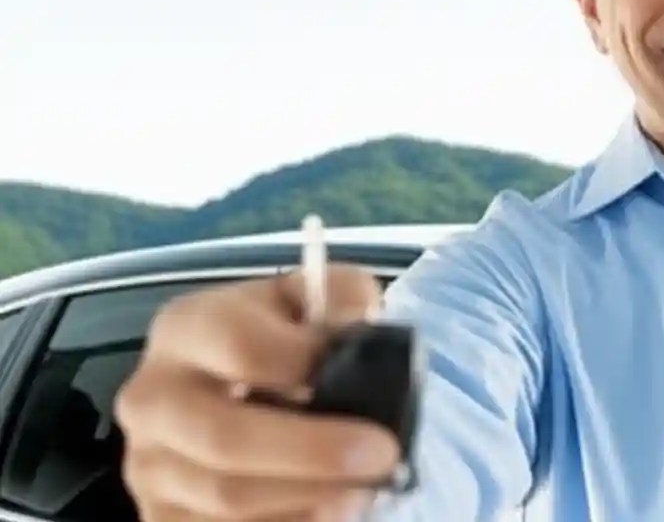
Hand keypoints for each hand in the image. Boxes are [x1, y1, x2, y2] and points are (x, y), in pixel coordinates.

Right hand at [116, 264, 400, 520]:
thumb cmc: (281, 340)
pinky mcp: (161, 515)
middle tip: (382, 454)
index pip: (239, 347)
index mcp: (185, 328)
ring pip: (226, 496)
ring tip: (365, 487)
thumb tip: (354, 322)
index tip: (364, 375)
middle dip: (312, 451)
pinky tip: (327, 509)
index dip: (303, 363)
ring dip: (307, 495)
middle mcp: (153, 397)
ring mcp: (150, 464)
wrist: (241, 386)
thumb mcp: (311, 299)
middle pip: (224, 437)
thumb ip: (339, 295)